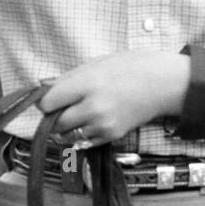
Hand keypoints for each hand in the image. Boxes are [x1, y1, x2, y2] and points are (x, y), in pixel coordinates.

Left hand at [38, 53, 190, 146]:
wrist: (163, 84)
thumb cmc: (130, 67)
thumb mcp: (96, 64)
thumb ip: (67, 78)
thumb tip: (42, 86)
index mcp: (87, 84)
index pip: (48, 103)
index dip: (45, 101)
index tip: (50, 98)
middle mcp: (93, 108)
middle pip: (56, 123)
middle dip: (54, 116)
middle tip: (63, 106)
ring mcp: (103, 125)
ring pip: (68, 135)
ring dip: (67, 127)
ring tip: (79, 112)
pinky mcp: (112, 137)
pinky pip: (84, 141)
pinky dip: (82, 133)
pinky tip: (92, 120)